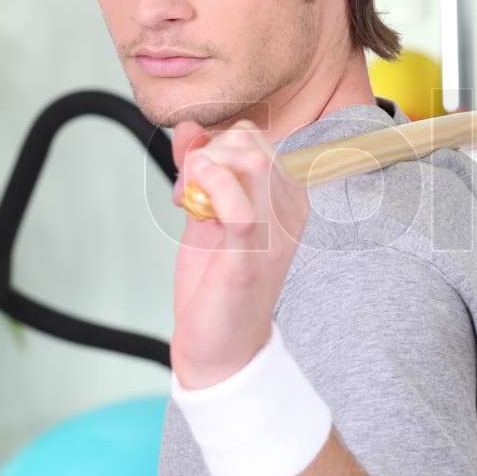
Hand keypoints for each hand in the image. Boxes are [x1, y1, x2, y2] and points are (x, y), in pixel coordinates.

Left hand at [169, 120, 309, 389]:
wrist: (220, 348)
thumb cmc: (215, 284)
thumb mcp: (207, 216)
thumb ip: (202, 173)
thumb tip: (189, 127)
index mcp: (287, 199)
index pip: (254, 139)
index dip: (214, 147)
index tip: (192, 180)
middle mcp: (291, 210)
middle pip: (250, 143)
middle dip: (205, 155)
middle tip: (185, 194)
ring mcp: (277, 232)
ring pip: (248, 161)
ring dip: (203, 172)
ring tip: (188, 204)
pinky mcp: (252, 256)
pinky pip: (238, 206)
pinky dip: (210, 192)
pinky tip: (192, 208)